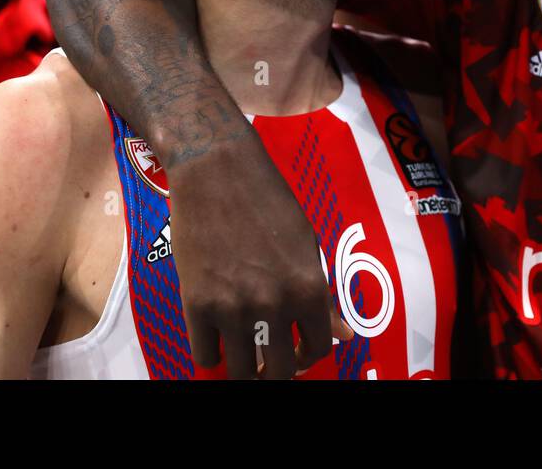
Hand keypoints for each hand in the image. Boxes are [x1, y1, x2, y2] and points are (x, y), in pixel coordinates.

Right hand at [165, 135, 352, 379]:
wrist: (217, 169)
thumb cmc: (267, 200)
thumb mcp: (307, 244)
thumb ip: (322, 295)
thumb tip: (345, 336)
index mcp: (309, 287)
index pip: (319, 349)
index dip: (308, 356)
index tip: (297, 353)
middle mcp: (274, 303)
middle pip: (278, 372)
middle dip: (274, 370)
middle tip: (265, 359)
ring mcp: (233, 307)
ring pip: (239, 372)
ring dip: (242, 368)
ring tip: (240, 353)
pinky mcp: (196, 304)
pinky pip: (205, 357)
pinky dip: (212, 354)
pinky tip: (215, 337)